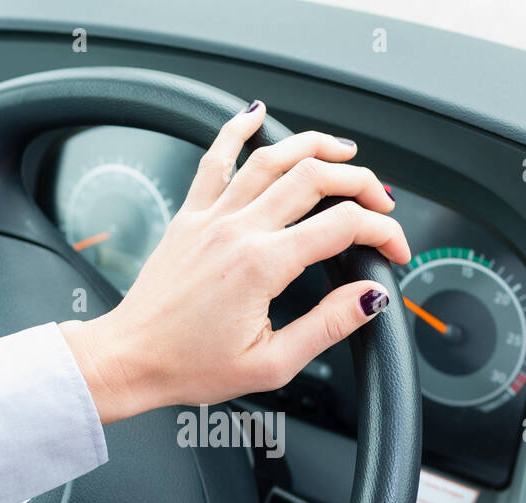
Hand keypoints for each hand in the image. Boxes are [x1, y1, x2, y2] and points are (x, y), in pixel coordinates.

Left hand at [59, 100, 411, 423]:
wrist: (130, 359)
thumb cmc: (189, 367)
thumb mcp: (271, 364)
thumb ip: (328, 326)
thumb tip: (371, 298)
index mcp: (261, 266)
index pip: (343, 226)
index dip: (383, 232)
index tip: (395, 250)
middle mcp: (237, 231)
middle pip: (314, 177)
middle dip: (360, 181)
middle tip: (381, 201)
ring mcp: (210, 218)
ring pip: (271, 157)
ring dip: (314, 145)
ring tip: (344, 151)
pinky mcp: (189, 216)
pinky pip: (215, 159)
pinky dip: (236, 129)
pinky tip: (255, 112)